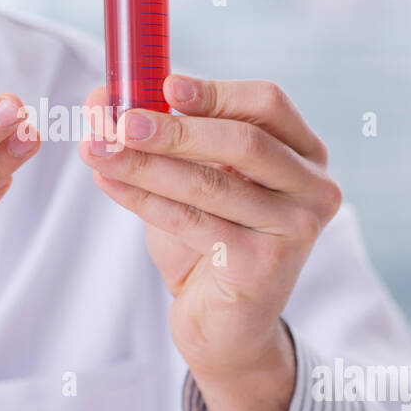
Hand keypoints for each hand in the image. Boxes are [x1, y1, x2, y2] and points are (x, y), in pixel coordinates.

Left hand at [78, 75, 340, 410]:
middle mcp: (313, 188)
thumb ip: (164, 136)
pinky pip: (194, 223)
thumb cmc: (211, 240)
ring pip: (211, 184)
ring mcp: (295, 229)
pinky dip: (144, 199)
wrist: (224, 326)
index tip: (164, 85)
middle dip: (174, 129)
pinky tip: (109, 183)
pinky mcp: (265, 266)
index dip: (215, 91)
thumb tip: (103, 100)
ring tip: (97, 149)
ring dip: (147, 164)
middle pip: (243, 142)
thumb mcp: (195, 177)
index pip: (268, 104)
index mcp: (304, 153)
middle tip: (119, 122)